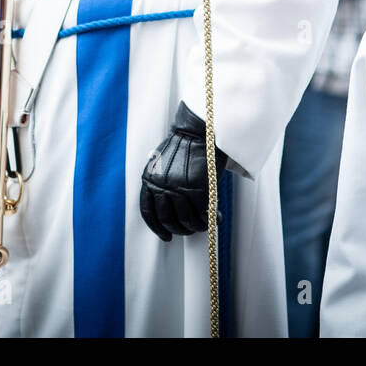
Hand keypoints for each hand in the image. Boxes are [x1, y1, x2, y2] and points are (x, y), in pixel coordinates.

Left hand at [139, 102, 227, 241]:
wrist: (201, 129)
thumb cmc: (187, 146)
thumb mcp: (165, 164)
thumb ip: (164, 183)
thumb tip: (172, 207)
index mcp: (150, 178)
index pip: (148, 211)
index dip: (157, 227)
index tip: (166, 236)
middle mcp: (161, 185)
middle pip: (167, 219)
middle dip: (179, 229)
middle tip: (189, 230)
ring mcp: (179, 188)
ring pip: (186, 220)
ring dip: (196, 227)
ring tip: (203, 224)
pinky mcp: (197, 189)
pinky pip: (203, 214)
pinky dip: (211, 220)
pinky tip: (216, 218)